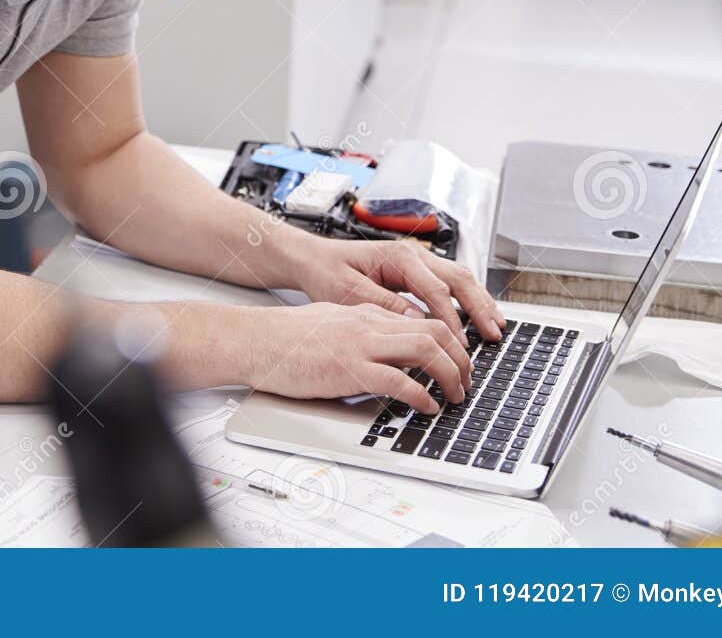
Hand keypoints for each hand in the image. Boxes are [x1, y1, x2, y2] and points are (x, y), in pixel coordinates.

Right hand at [244, 302, 471, 412]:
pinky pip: (399, 381)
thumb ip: (361, 332)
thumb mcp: (332, 324)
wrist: (255, 340)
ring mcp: (362, 345)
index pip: (425, 319)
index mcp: (367, 313)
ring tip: (454, 396)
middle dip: (461, 359)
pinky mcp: (350, 369)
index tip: (459, 363)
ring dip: (450, 376)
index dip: (452, 343)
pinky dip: (421, 396)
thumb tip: (383, 353)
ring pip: (427, 351)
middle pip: (437, 331)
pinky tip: (426, 407)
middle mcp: (371, 325)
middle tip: (466, 382)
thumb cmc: (285, 337)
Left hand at [287, 233, 504, 342]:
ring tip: (496, 327)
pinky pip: (449, 283)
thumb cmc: (326, 272)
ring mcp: (417, 260)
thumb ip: (384, 305)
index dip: (451, 318)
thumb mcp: (349, 293)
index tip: (461, 344)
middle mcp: (412, 254)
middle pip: (458, 278)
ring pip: (459, 278)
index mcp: (397, 257)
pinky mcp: (416, 270)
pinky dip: (467, 299)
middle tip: (495, 334)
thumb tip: (417, 322)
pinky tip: (478, 317)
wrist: (314, 259)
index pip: (434, 290)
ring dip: (480, 302)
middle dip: (480, 306)